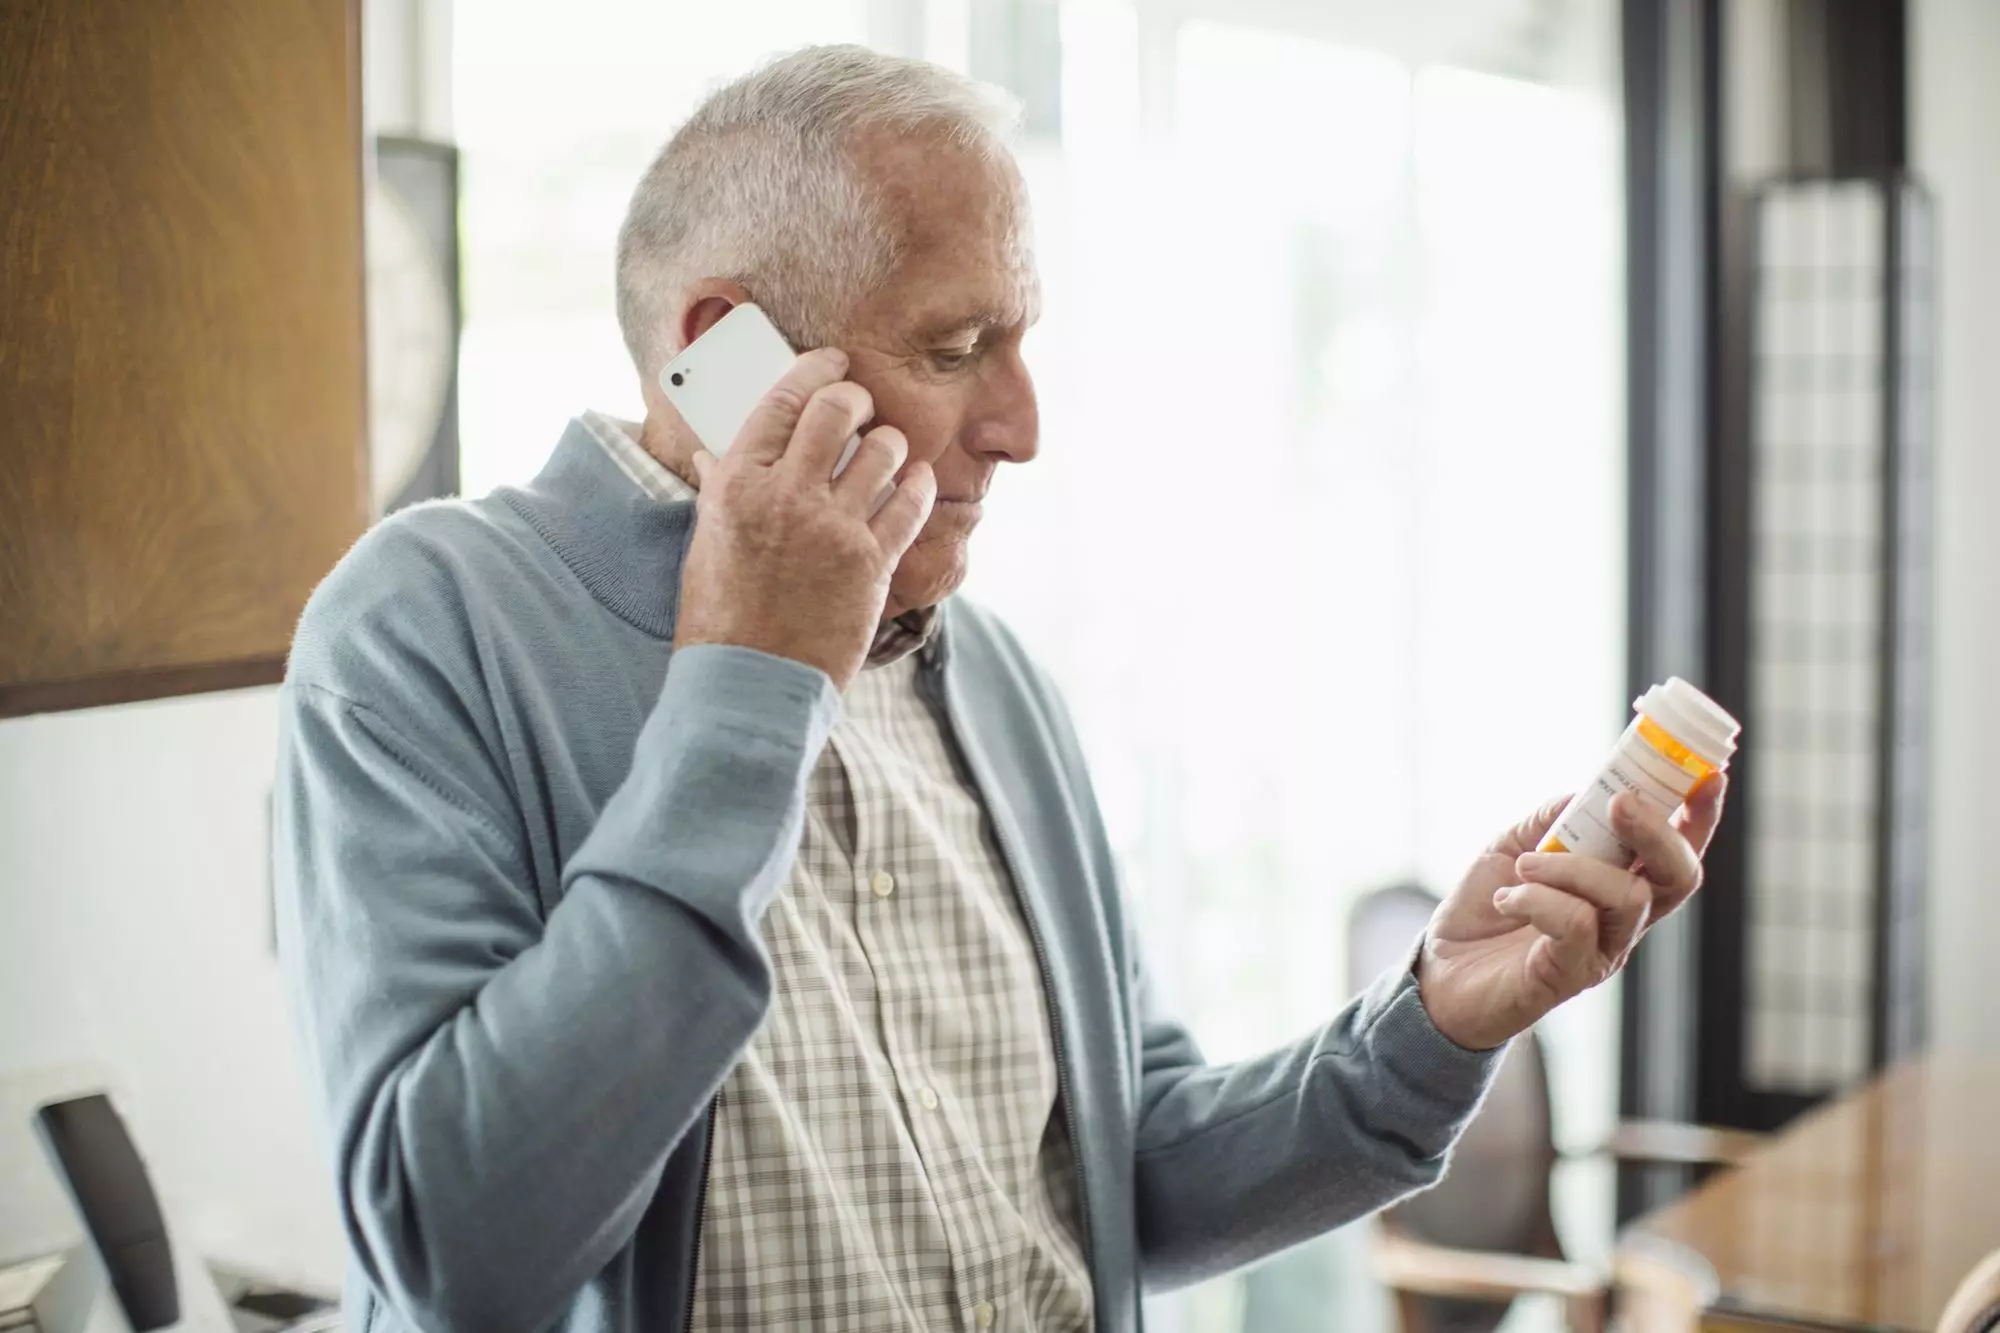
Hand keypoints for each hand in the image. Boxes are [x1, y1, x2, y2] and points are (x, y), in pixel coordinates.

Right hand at [673, 347, 936, 690]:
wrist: (751, 683)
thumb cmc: (720, 617)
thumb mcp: (706, 542)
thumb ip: (720, 491)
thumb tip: (715, 455)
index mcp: (737, 484)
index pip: (780, 400)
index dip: (812, 370)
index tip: (830, 362)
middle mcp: (787, 497)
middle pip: (837, 410)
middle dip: (854, 396)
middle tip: (859, 404)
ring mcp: (834, 529)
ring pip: (883, 449)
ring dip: (889, 441)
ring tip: (884, 450)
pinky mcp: (873, 563)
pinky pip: (912, 501)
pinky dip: (919, 484)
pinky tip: (916, 481)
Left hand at [1414, 776, 1728, 1050]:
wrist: (1436, 971)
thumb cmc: (1483, 909)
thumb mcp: (1512, 846)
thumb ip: (1552, 820)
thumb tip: (1588, 791)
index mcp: (1617, 883)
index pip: (1678, 850)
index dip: (1701, 815)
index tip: (1709, 775)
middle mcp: (1622, 920)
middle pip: (1680, 876)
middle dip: (1658, 831)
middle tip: (1619, 804)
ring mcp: (1601, 951)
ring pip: (1629, 898)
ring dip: (1573, 867)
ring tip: (1523, 867)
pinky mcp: (1569, 976)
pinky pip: (1576, 925)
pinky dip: (1538, 899)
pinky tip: (1507, 900)